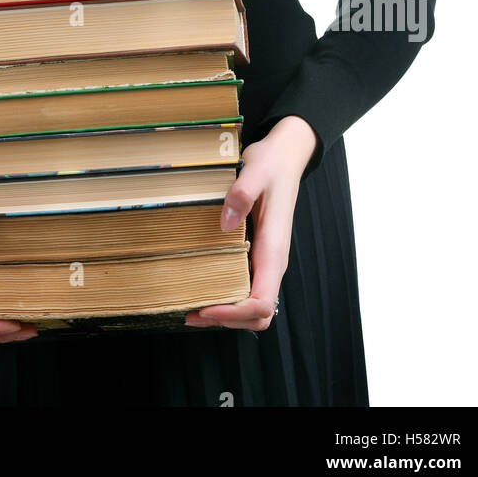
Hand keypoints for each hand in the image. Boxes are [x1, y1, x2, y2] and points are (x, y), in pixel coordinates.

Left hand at [183, 115, 317, 331]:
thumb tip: (225, 223)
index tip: (206, 308)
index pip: (262, 302)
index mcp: (274, 249)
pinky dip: (228, 297)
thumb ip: (242, 193)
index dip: (235, 313)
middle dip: (227, 320)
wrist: (286, 156)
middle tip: (191, 313)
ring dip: (227, 313)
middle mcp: (273, 262)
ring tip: (193, 307)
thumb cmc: (272, 163)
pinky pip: (248, 288)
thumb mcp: (256, 170)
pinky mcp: (259, 254)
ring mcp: (267, 260)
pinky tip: (205, 287)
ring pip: (253, 306)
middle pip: (258, 314)